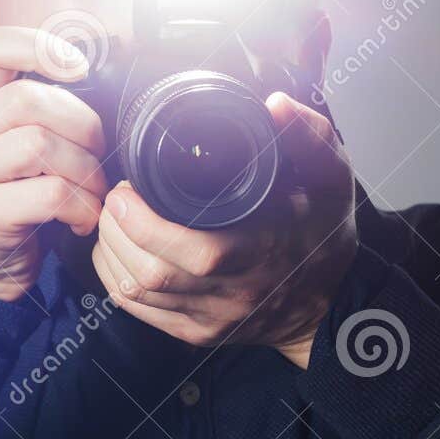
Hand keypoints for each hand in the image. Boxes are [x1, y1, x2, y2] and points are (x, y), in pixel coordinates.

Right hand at [0, 26, 107, 301]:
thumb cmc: (11, 212)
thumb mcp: (19, 157)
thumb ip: (45, 120)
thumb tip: (103, 89)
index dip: (36, 44)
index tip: (78, 68)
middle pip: (28, 98)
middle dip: (81, 124)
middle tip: (97, 157)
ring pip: (40, 144)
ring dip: (85, 171)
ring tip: (92, 195)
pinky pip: (47, 192)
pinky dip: (80, 206)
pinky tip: (80, 220)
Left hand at [90, 92, 357, 367]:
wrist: (327, 304)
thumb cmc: (322, 235)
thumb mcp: (329, 179)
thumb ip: (306, 137)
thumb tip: (274, 104)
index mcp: (262, 254)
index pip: (194, 253)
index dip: (145, 223)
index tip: (128, 189)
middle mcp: (233, 295)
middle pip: (149, 274)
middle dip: (116, 231)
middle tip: (114, 198)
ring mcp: (210, 320)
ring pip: (134, 293)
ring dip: (110, 252)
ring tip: (113, 219)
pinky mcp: (193, 333)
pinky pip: (136, 310)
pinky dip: (114, 277)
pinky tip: (117, 250)